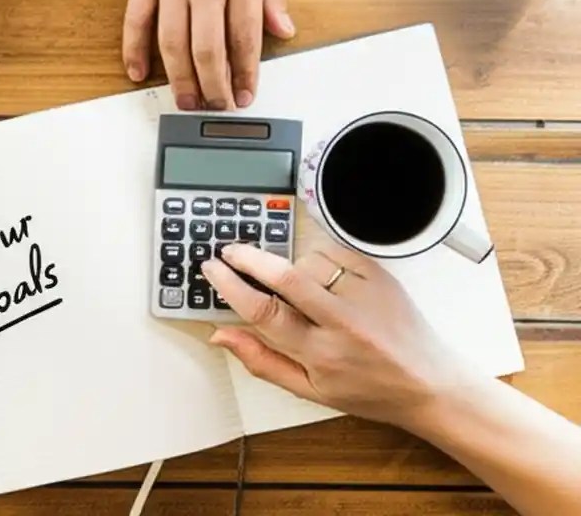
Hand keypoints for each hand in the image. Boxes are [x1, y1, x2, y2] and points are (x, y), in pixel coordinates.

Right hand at [117, 0, 295, 110]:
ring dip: (179, 78)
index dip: (246, 73)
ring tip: (185, 100)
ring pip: (173, 43)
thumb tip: (283, 30)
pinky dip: (134, 50)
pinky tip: (138, 73)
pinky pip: (136, 21)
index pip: (245, 38)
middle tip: (215, 106)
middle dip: (214, 86)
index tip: (246, 95)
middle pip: (209, 49)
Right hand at [202, 242, 479, 429]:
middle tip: (229, 252)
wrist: (429, 382)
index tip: (213, 270)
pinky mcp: (380, 275)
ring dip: (290, 266)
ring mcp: (365, 295)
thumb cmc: (368, 391)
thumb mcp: (309, 390)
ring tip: (293, 284)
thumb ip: (261, 360)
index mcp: (321, 354)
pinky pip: (334, 251)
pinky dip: (317, 257)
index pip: (264, 311)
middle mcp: (344, 322)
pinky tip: (320, 275)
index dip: (230, 286)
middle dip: (248, 258)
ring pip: (308, 261)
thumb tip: (220, 334)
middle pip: (284, 276)